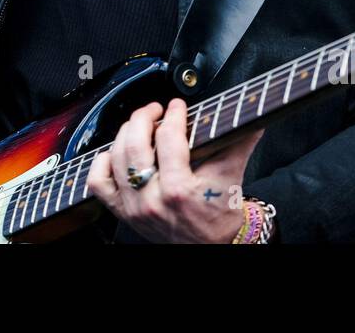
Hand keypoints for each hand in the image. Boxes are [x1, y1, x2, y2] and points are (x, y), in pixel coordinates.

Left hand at [86, 98, 265, 242]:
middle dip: (144, 117)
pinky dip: (102, 162)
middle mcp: (152, 200)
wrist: (209, 247)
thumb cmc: (219, 213)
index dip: (173, 115)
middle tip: (156, 109)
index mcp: (179, 190)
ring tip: (140, 125)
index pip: (168, 138)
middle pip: (134, 144)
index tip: (177, 106)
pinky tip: (117, 151)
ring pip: (115, 158)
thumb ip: (240, 141)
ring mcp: (133, 207)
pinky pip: (99, 183)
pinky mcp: (122, 211)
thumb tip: (256, 116)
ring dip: (125, 133)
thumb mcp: (232, 175)